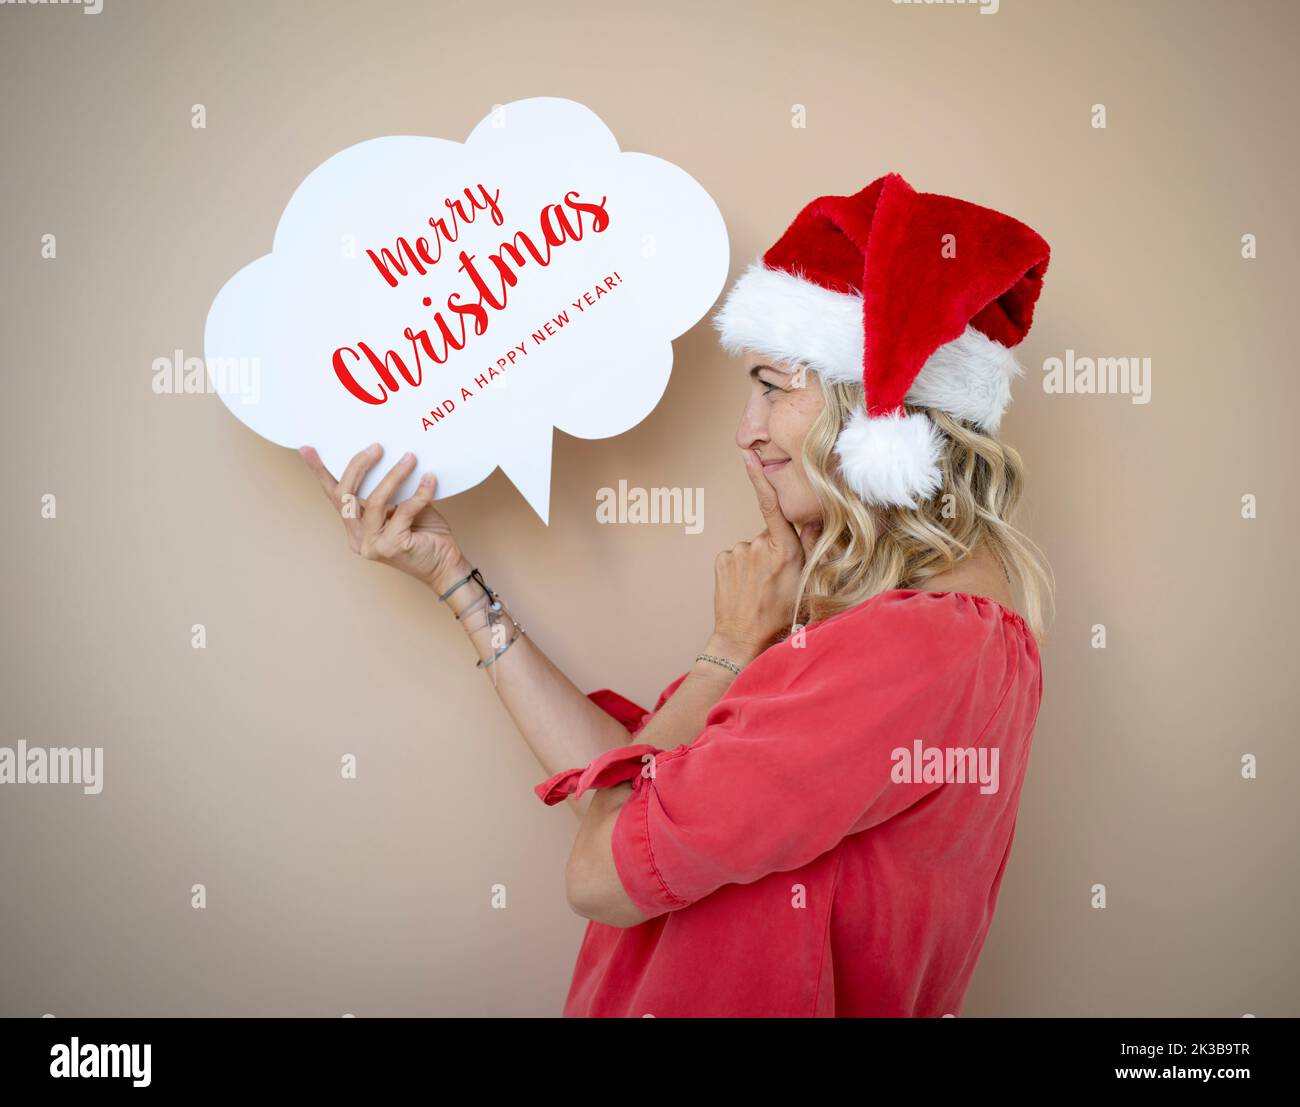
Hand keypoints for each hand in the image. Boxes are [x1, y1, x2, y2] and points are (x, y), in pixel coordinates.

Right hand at [299, 443, 468, 591]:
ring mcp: (373, 545)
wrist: (447, 565)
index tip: (308, 449)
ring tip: (410, 458)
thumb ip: (390, 491)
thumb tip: (390, 456)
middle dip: (359, 466)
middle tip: (377, 448)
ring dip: (394, 475)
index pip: (334, 497)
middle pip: (345, 496)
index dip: (321, 472)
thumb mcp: (402, 507)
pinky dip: (419, 493)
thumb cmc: (427, 535)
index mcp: (356, 528)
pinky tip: (429, 481)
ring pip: (375, 501)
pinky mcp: (393, 547)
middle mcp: (358, 538)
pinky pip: (404, 510)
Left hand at [710, 449, 821, 662]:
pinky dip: (741, 566)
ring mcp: (737, 552)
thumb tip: (816, 519)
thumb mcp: (806, 582)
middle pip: (770, 533)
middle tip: (777, 577)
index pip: (772, 506)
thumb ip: (812, 547)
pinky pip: (736, 555)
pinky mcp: (722, 559)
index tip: (749, 455)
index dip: (759, 479)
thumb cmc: (779, 613)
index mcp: (784, 550)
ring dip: (757, 559)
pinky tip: (745, 585)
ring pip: (752, 545)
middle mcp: (758, 545)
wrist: (742, 637)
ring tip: (760, 586)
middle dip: (775, 547)